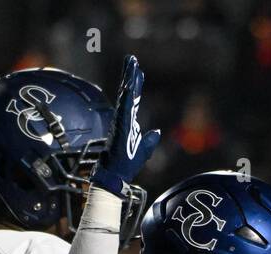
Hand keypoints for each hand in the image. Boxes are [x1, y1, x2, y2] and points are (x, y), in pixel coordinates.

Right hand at [93, 54, 161, 196]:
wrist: (114, 176)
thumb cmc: (125, 166)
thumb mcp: (144, 151)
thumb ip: (150, 140)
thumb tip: (156, 131)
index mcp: (128, 123)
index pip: (133, 99)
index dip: (136, 85)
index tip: (139, 71)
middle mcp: (123, 119)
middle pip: (128, 92)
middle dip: (130, 75)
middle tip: (132, 59)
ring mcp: (120, 121)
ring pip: (126, 96)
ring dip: (129, 80)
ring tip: (131, 63)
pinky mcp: (119, 126)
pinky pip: (124, 108)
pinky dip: (127, 96)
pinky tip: (129, 84)